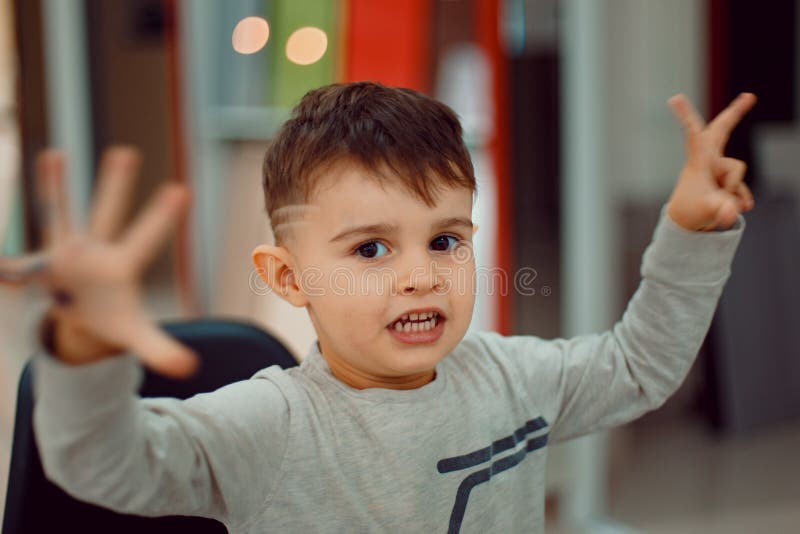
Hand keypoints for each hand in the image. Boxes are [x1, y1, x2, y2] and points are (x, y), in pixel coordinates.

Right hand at [0, 147, 196, 377]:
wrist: (82, 315)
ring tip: (53, 155)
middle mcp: (98, 250)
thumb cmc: (112, 318)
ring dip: (56, 188)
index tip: (182, 190)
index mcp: (123, 266)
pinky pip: (20, 261)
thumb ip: (160, 349)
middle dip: (115, 185)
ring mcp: (68, 251)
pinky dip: (7, 263)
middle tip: (128, 152)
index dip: (162, 218)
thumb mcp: (136, 336)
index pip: (146, 239)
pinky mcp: (43, 260)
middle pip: (108, 213)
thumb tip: (188, 368)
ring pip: (63, 214)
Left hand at [666, 92, 756, 230]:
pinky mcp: (727, 177)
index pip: (693, 134)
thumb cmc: (692, 212)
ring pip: (738, 174)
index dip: (685, 115)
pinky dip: (740, 199)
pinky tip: (733, 207)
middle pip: (723, 130)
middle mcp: (709, 160)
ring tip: (717, 201)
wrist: (687, 223)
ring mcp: (719, 167)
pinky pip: (742, 185)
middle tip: (749, 96)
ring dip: (733, 191)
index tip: (675, 97)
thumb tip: (733, 212)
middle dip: (735, 112)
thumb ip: (721, 210)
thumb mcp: (708, 211)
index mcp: (698, 161)